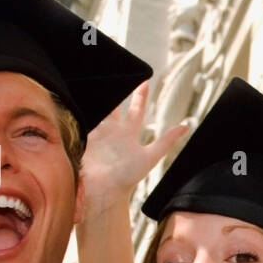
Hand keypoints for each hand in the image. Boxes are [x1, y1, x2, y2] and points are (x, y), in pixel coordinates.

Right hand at [78, 80, 188, 223]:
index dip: (140, 95)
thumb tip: (187, 126)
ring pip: (97, 109)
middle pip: (114, 105)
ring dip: (96, 97)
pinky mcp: (81, 137)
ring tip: (94, 77)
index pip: (136, 109)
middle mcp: (112, 131)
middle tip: (114, 71)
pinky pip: (80, 119)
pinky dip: (79, 109)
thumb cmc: (127, 177)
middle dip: (114, 90)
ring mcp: (96, 133)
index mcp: (128, 134)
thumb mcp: (150, 156)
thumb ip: (166, 141)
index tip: (144, 80)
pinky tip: (75, 95)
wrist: (103, 191)